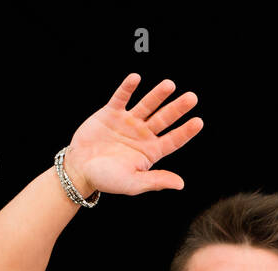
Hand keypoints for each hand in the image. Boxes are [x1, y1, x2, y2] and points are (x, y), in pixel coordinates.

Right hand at [66, 73, 202, 196]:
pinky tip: (136, 78)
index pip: (173, 140)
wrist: (79, 170)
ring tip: (169, 85)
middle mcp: (143, 134)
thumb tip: (180, 184)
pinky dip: (128, 88)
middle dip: (177, 108)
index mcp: (151, 152)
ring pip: (146, 105)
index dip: (186, 131)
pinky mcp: (111, 113)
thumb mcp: (133, 183)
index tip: (198, 122)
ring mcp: (128, 122)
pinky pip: (121, 97)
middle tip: (192, 98)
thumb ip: (155, 181)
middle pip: (164, 119)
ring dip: (157, 95)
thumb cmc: (106, 180)